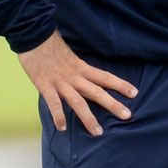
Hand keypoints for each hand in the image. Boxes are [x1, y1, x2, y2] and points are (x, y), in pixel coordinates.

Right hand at [17, 31, 137, 135]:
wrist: (33, 35)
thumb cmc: (50, 44)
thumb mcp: (69, 56)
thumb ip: (77, 68)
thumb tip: (85, 77)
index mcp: (82, 67)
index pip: (105, 77)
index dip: (120, 85)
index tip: (134, 93)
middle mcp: (75, 76)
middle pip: (97, 92)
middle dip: (113, 104)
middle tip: (127, 116)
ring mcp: (60, 82)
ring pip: (78, 102)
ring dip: (89, 118)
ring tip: (98, 132)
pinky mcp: (45, 85)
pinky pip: (53, 103)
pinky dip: (58, 116)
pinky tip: (62, 128)